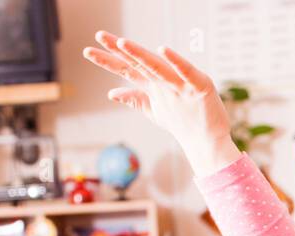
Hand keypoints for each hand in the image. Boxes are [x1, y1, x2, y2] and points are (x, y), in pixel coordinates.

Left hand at [82, 31, 241, 177]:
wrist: (206, 142)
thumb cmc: (184, 124)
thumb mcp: (155, 111)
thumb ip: (135, 99)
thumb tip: (112, 93)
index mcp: (153, 85)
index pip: (126, 69)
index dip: (108, 60)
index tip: (88, 51)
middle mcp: (165, 81)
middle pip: (138, 63)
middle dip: (119, 50)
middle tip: (99, 35)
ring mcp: (181, 84)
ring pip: (157, 67)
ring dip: (140, 54)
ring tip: (121, 43)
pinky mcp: (199, 87)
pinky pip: (186, 73)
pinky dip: (176, 62)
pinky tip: (163, 50)